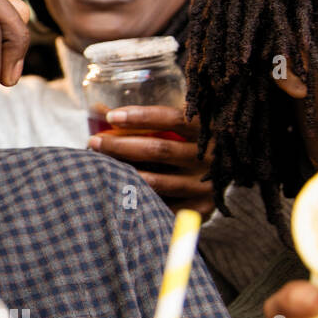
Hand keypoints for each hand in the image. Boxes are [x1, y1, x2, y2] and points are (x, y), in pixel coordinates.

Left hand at [87, 106, 215, 216]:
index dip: (141, 116)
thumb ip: (140, 120)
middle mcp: (210, 157)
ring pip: (158, 181)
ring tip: (98, 167)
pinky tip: (115, 193)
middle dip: (121, 145)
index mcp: (207, 130)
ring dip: (123, 173)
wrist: (223, 179)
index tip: (111, 116)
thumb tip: (98, 109)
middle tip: (93, 142)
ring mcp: (205, 184)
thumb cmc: (186, 146)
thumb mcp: (174, 128)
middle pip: (160, 149)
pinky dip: (137, 199)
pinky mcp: (200, 208)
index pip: (174, 119)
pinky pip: (161, 205)